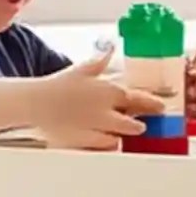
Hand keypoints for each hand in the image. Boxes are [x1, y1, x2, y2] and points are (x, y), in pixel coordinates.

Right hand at [32, 47, 164, 149]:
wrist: (34, 103)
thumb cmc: (58, 85)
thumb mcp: (82, 69)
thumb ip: (101, 62)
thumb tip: (111, 47)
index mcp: (109, 91)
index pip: (140, 100)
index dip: (153, 104)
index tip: (161, 107)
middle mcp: (106, 112)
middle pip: (133, 125)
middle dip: (137, 125)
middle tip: (139, 124)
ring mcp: (96, 129)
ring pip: (119, 138)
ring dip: (121, 135)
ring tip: (117, 132)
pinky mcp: (85, 143)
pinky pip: (103, 149)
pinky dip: (107, 146)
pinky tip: (105, 142)